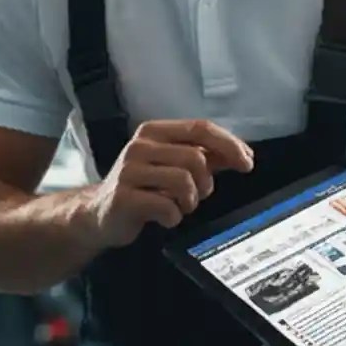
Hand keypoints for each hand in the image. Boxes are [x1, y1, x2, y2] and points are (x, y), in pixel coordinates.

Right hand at [82, 120, 253, 249]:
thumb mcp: (171, 166)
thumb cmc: (140, 188)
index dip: (229, 144)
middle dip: (206, 182)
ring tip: (180, 206)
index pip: (200, 127)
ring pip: (183, 181)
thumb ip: (204, 157)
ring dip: (190, 201)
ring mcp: (129, 171)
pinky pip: (166, 206)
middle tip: (198, 195)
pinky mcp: (124, 198)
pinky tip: (165, 218)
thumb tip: (242, 155)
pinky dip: (173, 217)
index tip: (248, 163)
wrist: (97, 214)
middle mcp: (139, 146)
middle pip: (195, 158)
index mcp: (153, 132)